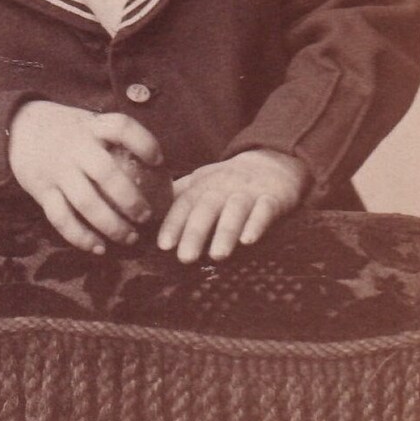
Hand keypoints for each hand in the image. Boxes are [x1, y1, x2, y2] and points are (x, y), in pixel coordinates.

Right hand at [8, 101, 163, 253]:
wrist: (18, 127)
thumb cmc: (66, 129)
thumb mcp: (89, 123)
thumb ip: (113, 140)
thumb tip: (156, 168)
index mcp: (92, 127)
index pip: (121, 127)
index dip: (144, 143)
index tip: (159, 161)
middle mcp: (75, 147)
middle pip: (107, 174)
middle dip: (131, 200)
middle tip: (146, 216)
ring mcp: (58, 170)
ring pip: (87, 203)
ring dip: (111, 225)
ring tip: (130, 238)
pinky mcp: (41, 190)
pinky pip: (62, 218)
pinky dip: (81, 237)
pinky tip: (98, 247)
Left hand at [157, 149, 309, 262]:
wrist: (273, 162)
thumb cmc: (228, 182)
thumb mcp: (201, 184)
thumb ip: (178, 199)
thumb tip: (146, 218)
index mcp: (202, 185)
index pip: (184, 203)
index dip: (173, 223)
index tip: (164, 245)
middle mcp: (223, 187)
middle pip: (207, 208)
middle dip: (195, 232)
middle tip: (185, 258)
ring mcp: (248, 192)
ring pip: (235, 210)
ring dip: (225, 232)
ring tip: (216, 255)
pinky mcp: (273, 198)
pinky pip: (265, 210)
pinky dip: (257, 224)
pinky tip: (249, 240)